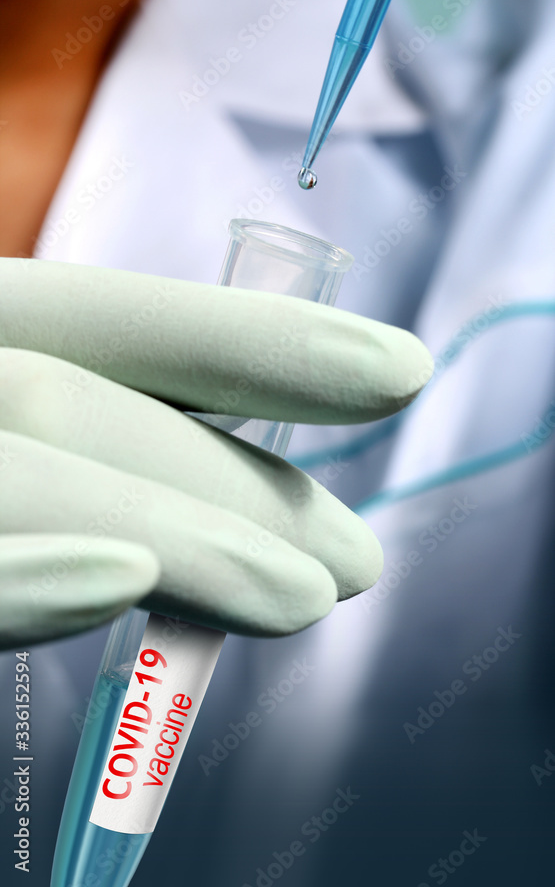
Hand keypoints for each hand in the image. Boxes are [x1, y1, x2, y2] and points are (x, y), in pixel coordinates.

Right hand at [0, 259, 432, 648]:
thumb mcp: (15, 423)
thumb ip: (90, 429)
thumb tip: (236, 494)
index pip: (99, 319)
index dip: (245, 338)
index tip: (395, 367)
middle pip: (66, 402)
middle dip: (229, 480)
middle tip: (355, 560)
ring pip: (27, 474)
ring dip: (186, 536)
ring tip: (307, 600)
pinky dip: (30, 580)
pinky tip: (126, 584)